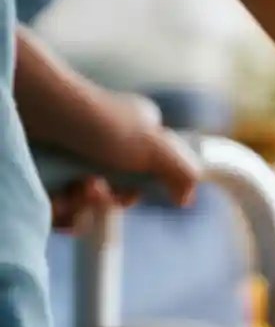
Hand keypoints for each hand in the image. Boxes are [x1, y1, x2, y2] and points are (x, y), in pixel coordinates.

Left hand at [47, 93, 198, 228]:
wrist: (36, 112)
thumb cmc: (97, 121)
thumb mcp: (155, 144)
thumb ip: (182, 170)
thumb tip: (187, 196)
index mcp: (131, 135)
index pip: (146, 174)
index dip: (140, 188)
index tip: (132, 187)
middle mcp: (100, 149)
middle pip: (114, 195)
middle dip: (109, 199)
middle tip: (97, 185)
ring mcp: (69, 163)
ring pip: (86, 209)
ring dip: (84, 207)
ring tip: (76, 186)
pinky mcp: (42, 179)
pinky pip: (58, 213)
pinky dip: (60, 211)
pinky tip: (57, 195)